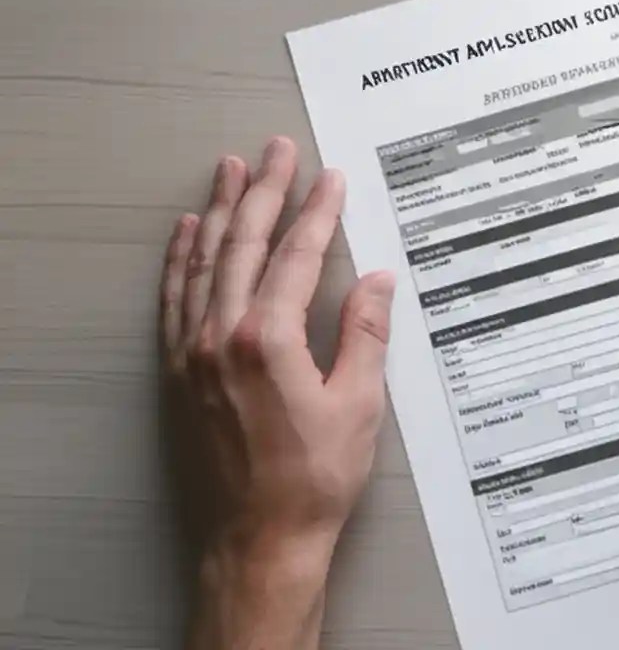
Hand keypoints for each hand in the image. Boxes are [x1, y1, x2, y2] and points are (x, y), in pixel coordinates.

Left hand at [159, 137, 394, 648]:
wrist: (261, 535)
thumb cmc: (314, 478)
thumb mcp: (359, 405)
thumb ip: (365, 335)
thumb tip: (377, 282)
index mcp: (269, 339)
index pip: (297, 256)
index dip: (317, 211)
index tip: (331, 178)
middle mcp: (222, 335)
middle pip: (245, 245)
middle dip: (264, 192)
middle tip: (278, 150)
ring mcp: (194, 352)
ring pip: (204, 262)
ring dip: (219, 211)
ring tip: (230, 169)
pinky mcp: (180, 372)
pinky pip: (174, 298)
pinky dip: (180, 259)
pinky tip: (187, 233)